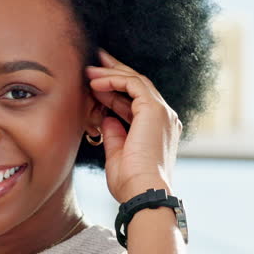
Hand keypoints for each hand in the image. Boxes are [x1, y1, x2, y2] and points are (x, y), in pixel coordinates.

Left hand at [85, 49, 179, 201]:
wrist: (142, 193)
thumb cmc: (130, 183)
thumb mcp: (117, 154)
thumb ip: (114, 133)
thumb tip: (106, 116)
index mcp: (158, 129)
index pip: (135, 101)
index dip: (113, 90)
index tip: (93, 82)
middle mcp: (164, 118)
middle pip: (138, 85)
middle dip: (114, 71)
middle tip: (95, 60)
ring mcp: (162, 112)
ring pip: (135, 80)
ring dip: (110, 73)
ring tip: (88, 70)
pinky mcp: (154, 110)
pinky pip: (132, 84)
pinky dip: (113, 80)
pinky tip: (95, 82)